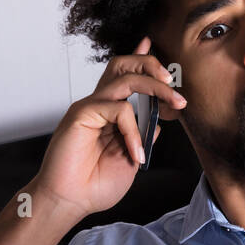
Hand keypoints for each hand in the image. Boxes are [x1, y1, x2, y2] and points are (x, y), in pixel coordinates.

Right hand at [30, 36, 187, 217]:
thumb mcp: (131, 159)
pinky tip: (135, 153)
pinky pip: (119, 110)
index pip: (123, 75)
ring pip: (125, 79)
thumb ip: (142, 138)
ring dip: (155, 88)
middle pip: (122, 65)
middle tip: (172, 81)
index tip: (149, 43)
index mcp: (108, 112)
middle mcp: (98, 104)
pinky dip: (134, 130)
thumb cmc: (93, 185)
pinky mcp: (82, 114)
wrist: (69, 201)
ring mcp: (89, 107)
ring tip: (175, 103)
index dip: (138, 58)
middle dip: (150, 64)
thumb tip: (158, 123)